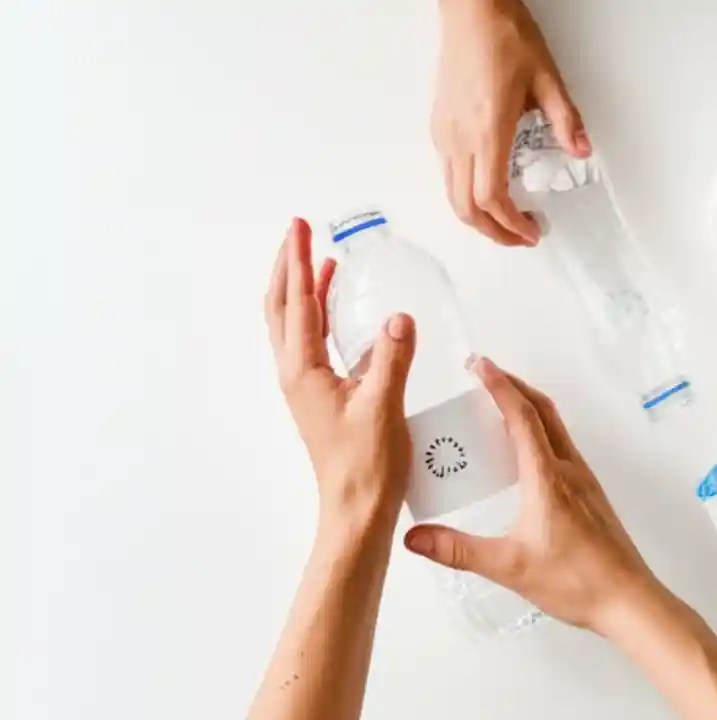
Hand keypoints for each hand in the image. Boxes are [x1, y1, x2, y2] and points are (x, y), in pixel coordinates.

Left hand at [264, 218, 417, 528]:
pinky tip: (343, 312)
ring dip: (305, 290)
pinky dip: (322, 316)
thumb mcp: (383, 407)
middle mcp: (297, 374)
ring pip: (296, 325)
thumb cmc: (366, 466)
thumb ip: (391, 358)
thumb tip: (398, 315)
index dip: (300, 263)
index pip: (298, 304)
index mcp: (303, 371)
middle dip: (290, 268)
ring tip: (321, 262)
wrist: (357, 511)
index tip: (301, 227)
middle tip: (301, 233)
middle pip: (282, 308)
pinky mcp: (322, 397)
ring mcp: (307, 386)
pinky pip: (315, 343)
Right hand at [403, 357, 661, 631]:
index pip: (520, 415)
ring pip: (555, 427)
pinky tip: (524, 455)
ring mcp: (583, 480)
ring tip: (498, 406)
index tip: (477, 364)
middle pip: (542, 410)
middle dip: (512, 385)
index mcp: (547, 477)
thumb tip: (416, 538)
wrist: (628, 600)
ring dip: (528, 407)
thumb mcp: (509, 566)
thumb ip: (459, 550)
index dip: (497, 385)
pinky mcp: (590, 495)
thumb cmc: (577, 581)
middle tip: (484, 374)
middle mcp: (568, 469)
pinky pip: (562, 448)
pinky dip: (539, 433)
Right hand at [432, 0, 590, 246]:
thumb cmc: (504, 38)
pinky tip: (490, 189)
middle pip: (465, 208)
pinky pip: (448, 174)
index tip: (532, 232)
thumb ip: (566, 121)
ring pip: (452, 195)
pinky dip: (467, 195)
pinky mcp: (439, 126)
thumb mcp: (547, 80)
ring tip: (507, 221)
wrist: (472, 11)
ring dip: (478, 217)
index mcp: (487, 130)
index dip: (511, 225)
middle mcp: (460, 137)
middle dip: (493, 232)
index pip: (492, 197)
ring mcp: (445, 133)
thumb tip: (582, 150)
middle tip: (521, 238)